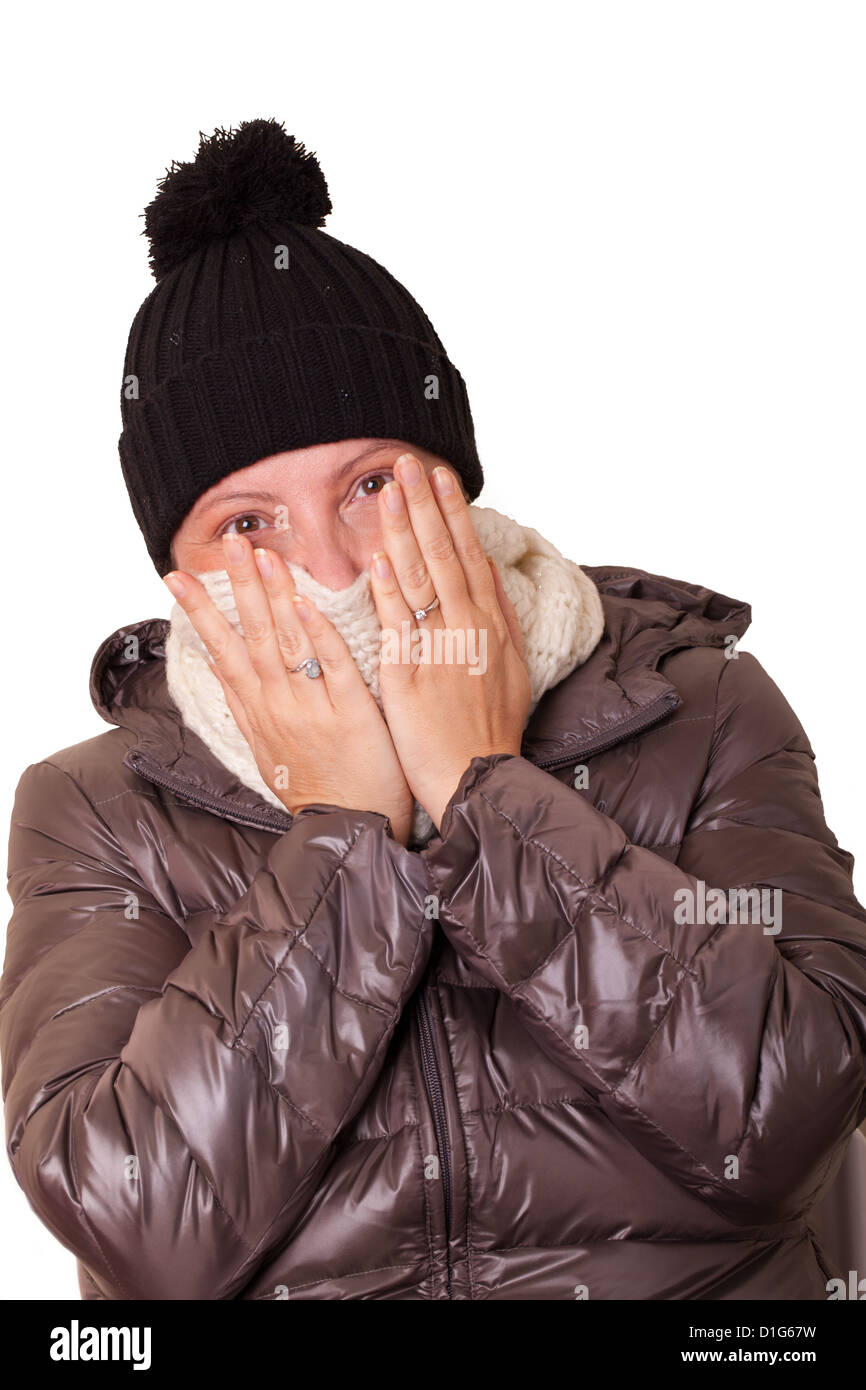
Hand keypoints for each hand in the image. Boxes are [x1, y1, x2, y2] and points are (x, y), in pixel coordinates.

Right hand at [162, 533, 415, 846]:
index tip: (179, 574)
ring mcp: (311, 707)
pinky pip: (331, 665)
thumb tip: (220, 667)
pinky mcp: (351, 713)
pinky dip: (317, 634)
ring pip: (287, 642)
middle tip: (228, 541)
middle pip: (251, 634)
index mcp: (258, 709)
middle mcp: (277, 704)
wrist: (351, 827)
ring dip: (273, 596)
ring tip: (261, 554)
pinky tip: (306, 602)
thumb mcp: (267, 748)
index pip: (221, 649)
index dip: (201, 610)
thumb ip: (245, 705)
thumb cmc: (316, 786)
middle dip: (237, 585)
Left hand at [368, 454, 531, 829]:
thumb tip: (486, 585)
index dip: (453, 514)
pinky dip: (390, 593)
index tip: (438, 476)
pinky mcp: (413, 678)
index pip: (470, 556)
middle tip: (407, 462)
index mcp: (491, 626)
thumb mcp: (507, 671)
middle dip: (426, 506)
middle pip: (447, 556)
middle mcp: (470, 630)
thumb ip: (494, 625)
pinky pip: (400, 629)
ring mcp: (442, 651)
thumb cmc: (487, 731)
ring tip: (390, 490)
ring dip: (406, 532)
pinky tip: (378, 560)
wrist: (480, 779)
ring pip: (423, 581)